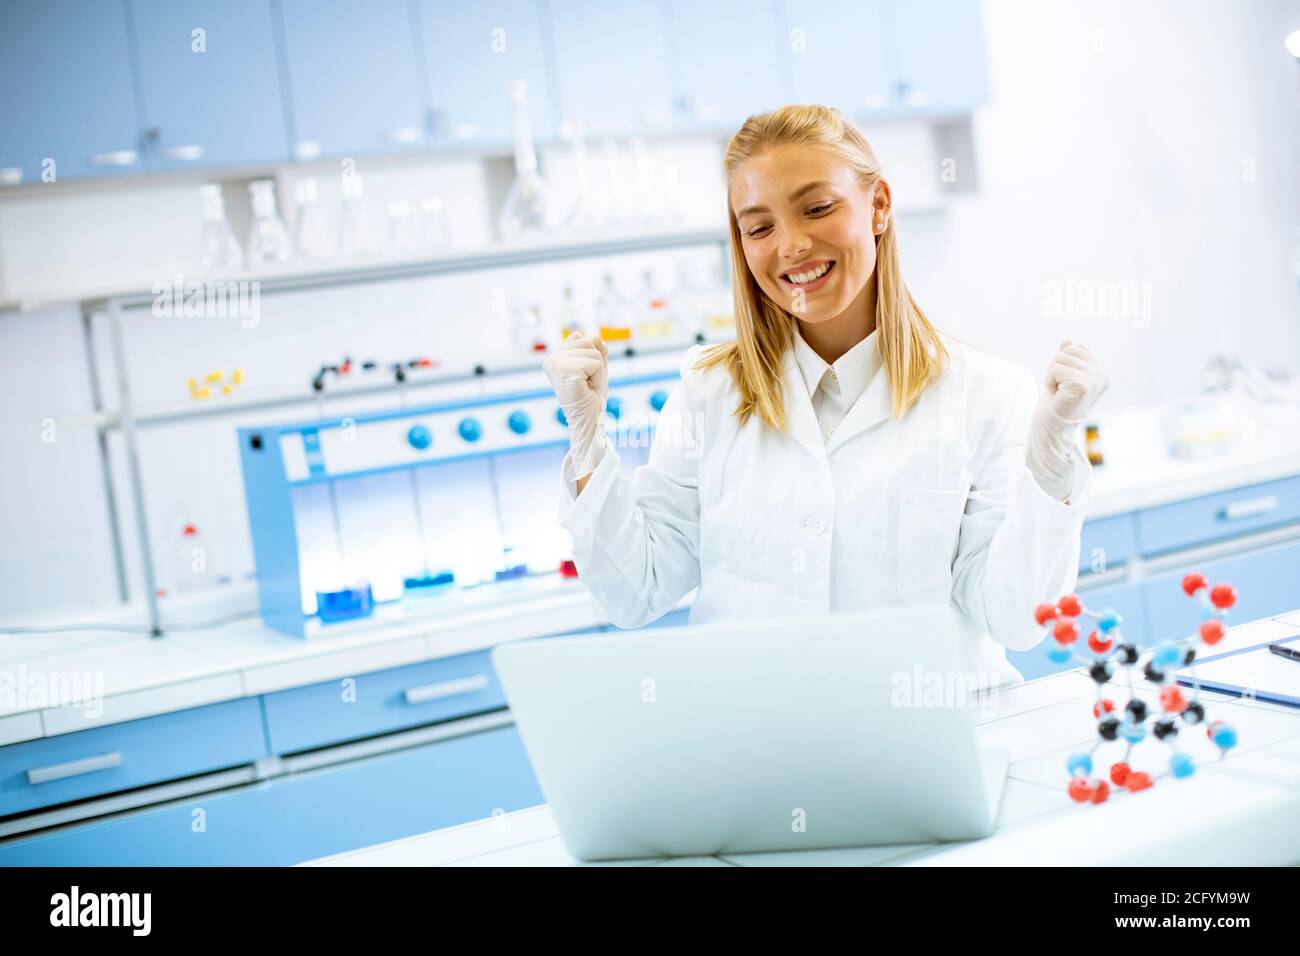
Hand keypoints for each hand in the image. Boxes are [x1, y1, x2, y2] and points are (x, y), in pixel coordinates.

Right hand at [542, 332, 609, 476]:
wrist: (590, 420)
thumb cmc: (591, 396)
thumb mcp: (596, 366)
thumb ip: (596, 348)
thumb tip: (596, 337)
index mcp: (554, 357)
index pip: (580, 336)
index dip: (591, 355)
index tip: (584, 375)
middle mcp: (551, 359)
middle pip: (588, 341)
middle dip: (595, 362)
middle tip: (587, 382)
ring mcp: (556, 365)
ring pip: (593, 351)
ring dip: (597, 371)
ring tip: (587, 385)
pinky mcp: (566, 372)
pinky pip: (595, 363)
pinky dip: (597, 377)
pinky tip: (587, 388)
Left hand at [1027, 340, 1107, 501]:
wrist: (1051, 428)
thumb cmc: (1056, 404)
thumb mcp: (1062, 377)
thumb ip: (1068, 359)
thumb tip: (1067, 340)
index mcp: (1100, 374)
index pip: (1076, 348)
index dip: (1062, 364)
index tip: (1064, 385)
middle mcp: (1102, 377)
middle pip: (1068, 350)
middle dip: (1055, 369)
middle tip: (1059, 390)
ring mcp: (1094, 381)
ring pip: (1061, 358)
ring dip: (1051, 375)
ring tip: (1058, 393)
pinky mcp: (1083, 385)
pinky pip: (1057, 368)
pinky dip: (1050, 381)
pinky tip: (1056, 395)